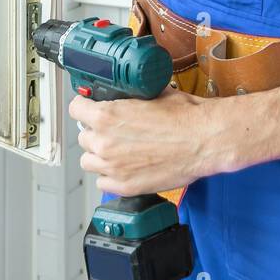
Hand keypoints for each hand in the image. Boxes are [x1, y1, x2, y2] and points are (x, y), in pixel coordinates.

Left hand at [69, 86, 228, 196]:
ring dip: (99, 156)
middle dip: (95, 134)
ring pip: (88, 161)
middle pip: (83, 137)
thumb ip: (132, 97)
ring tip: (117, 153)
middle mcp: (104, 142)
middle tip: (112, 133)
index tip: (90, 110)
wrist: (204, 141)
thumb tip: (129, 93)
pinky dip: (110, 177)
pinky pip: (102, 182)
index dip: (85, 108)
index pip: (75, 109)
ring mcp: (112, 167)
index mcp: (107, 115)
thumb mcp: (153, 93)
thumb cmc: (185, 117)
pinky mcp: (124, 186)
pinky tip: (124, 170)